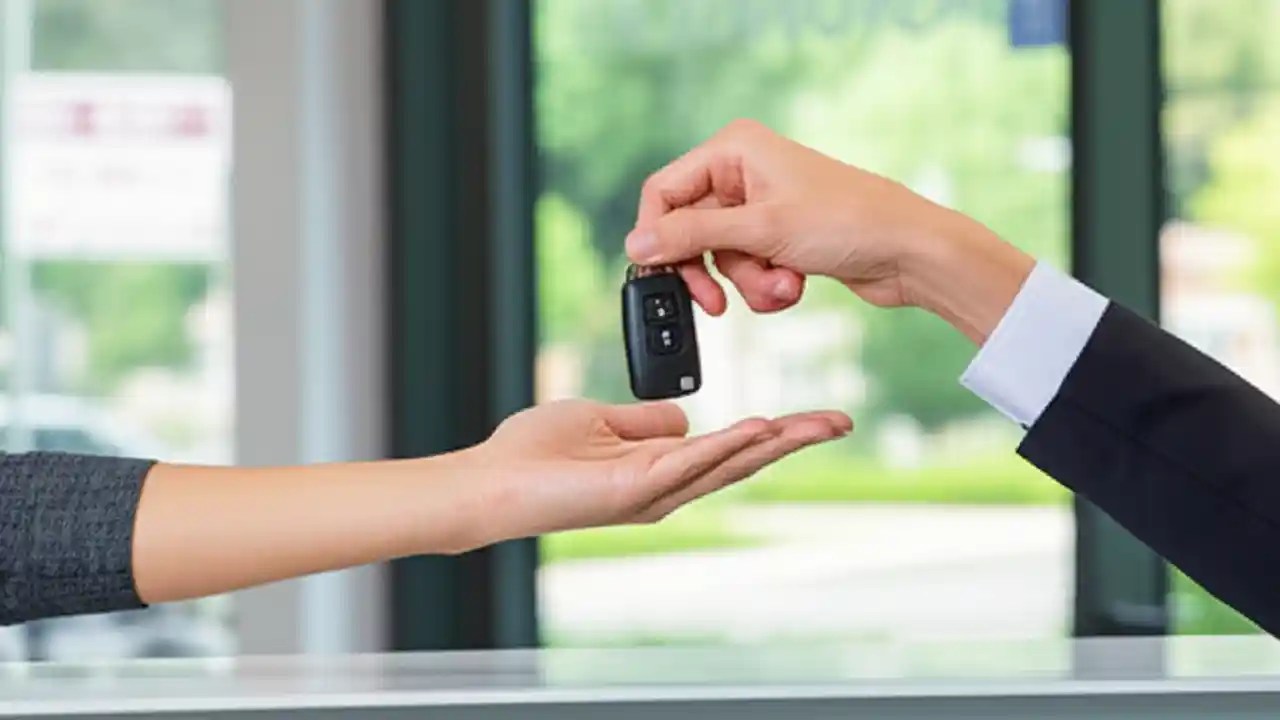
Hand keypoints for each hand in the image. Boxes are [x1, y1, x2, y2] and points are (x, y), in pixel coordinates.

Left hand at [458, 399, 849, 549]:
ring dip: (776, 441)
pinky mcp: (633, 489)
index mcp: (661, 467)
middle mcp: (665, 486)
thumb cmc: (535, 452)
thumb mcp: (602, 418)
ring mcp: (652, 492)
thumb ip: (647, 418)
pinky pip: (689, 460)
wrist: (490, 480)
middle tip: (842, 420)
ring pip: (727, 463)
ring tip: (818, 423)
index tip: (814, 416)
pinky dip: (728, 444)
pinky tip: (760, 427)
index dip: (773, 432)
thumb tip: (685, 416)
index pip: (730, 447)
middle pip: (743, 459)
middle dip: (794, 440)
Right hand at [625, 119, 1034, 342]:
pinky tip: (793, 287)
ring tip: (782, 287)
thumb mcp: (760, 231)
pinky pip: (746, 268)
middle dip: (711, 270)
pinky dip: (764, 285)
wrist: (910, 252)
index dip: (657, 235)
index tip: (658, 275)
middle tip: (716, 303)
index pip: (663, 191)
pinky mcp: (777, 236)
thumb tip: (636, 243)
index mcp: (734, 149)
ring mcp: (760, 206)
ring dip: (746, 282)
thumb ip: (692, 236)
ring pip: (719, 257)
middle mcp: (742, 172)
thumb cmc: (847, 223)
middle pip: (688, 230)